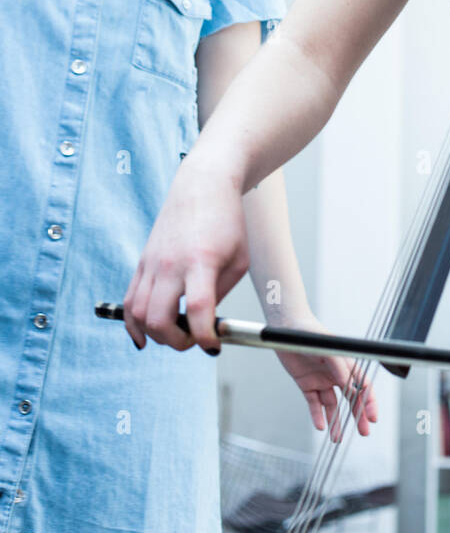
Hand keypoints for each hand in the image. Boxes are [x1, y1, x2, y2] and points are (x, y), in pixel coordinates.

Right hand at [123, 162, 248, 353]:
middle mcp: (170, 263)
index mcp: (200, 261)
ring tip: (176, 332)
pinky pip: (129, 301)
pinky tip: (145, 337)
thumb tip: (204, 325)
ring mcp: (151, 263)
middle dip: (176, 342)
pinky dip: (133, 324)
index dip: (204, 336)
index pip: (196, 309)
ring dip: (155, 335)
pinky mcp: (142, 262)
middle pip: (158, 318)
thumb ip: (221, 294)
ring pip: (137, 314)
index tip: (213, 346)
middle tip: (193, 338)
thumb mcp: (238, 259)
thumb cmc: (226, 221)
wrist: (203, 185)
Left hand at [270, 309, 378, 439]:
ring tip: (337, 438)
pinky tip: (320, 427)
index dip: (369, 402)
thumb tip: (351, 386)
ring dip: (336, 421)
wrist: (286, 329)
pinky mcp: (307, 384)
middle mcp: (336, 374)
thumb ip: (339, 366)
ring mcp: (322, 380)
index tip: (372, 417)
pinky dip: (317, 415)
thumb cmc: (310, 333)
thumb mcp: (327, 348)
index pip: (363, 386)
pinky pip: (314, 403)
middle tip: (365, 432)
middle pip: (351, 398)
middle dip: (358, 416)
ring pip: (332, 405)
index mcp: (346, 363)